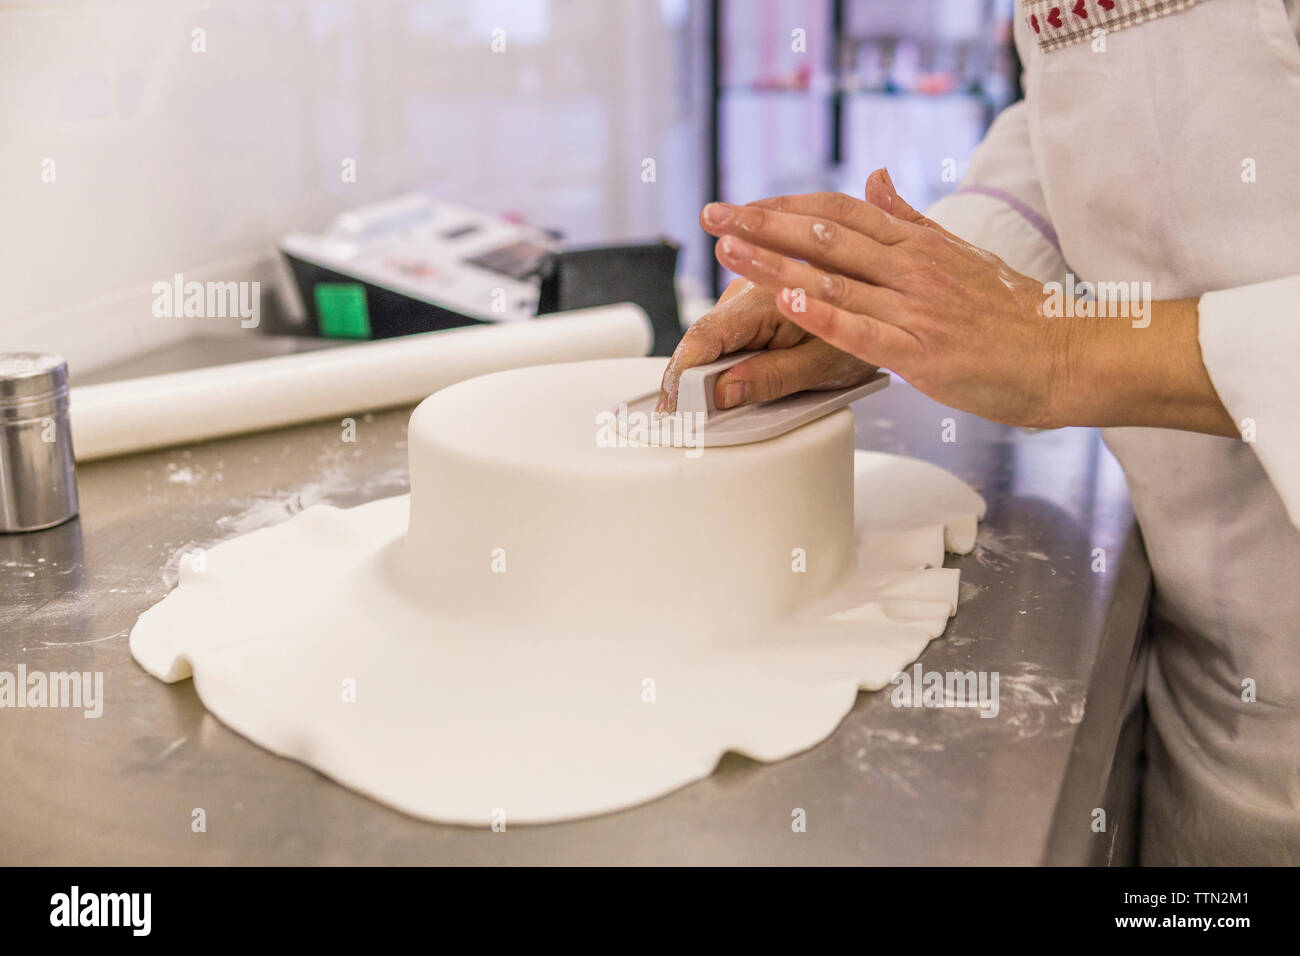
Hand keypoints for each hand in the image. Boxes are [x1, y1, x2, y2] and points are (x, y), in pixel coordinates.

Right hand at [655, 277, 876, 413]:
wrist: (897, 300)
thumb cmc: (870, 331)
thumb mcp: (823, 366)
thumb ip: (772, 377)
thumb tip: (724, 392)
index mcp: (767, 296)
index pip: (705, 339)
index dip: (681, 376)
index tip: (671, 408)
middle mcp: (751, 285)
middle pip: (705, 337)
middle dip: (692, 377)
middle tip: (688, 418)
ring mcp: (749, 290)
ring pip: (715, 333)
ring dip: (708, 366)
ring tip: (709, 403)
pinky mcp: (754, 297)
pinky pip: (729, 328)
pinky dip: (723, 354)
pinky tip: (724, 379)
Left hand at [699, 168, 1065, 428]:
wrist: (1063, 354)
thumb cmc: (1013, 311)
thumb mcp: (960, 252)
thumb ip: (909, 218)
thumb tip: (874, 178)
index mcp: (917, 244)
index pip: (838, 212)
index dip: (785, 206)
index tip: (744, 204)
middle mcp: (911, 268)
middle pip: (825, 236)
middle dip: (763, 225)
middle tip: (713, 217)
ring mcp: (915, 309)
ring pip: (834, 278)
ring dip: (776, 262)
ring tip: (730, 251)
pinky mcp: (921, 354)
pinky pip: (862, 330)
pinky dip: (823, 313)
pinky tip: (788, 300)